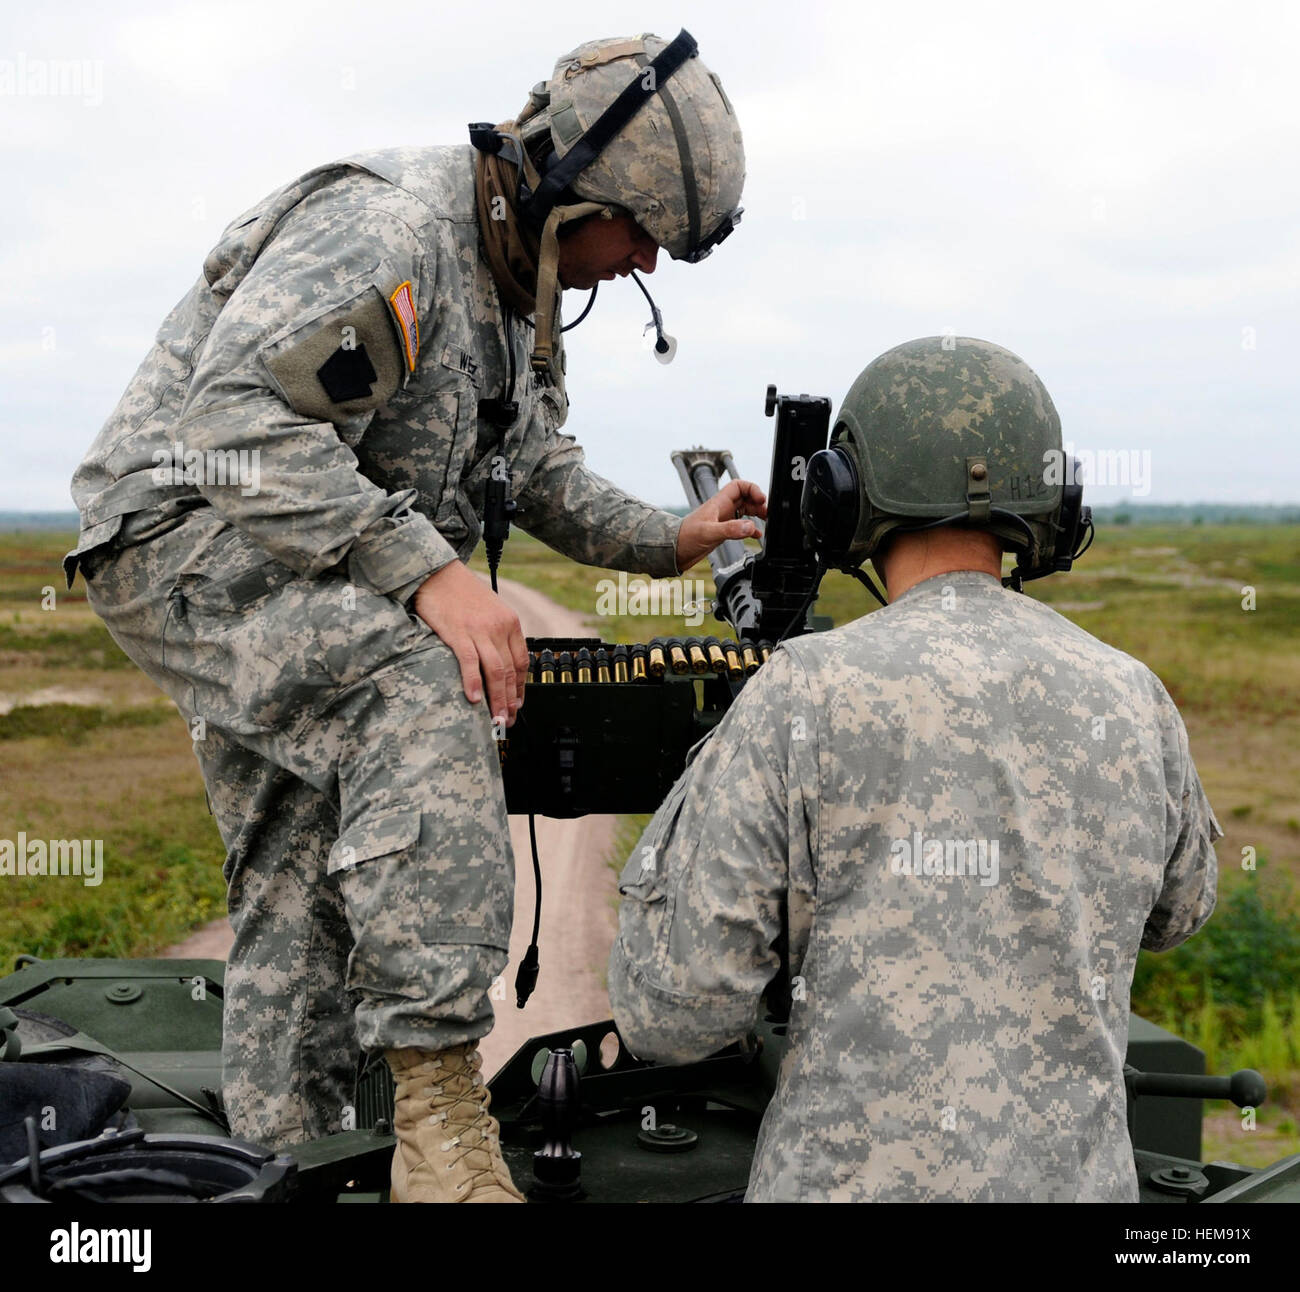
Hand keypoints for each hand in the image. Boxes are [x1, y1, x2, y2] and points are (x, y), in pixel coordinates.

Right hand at [413, 562, 527, 726]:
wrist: (438, 573)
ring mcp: (479, 631)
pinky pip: (470, 662)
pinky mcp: (458, 633)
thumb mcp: (490, 609)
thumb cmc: (461, 592)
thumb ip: (497, 633)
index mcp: (510, 622)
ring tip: (496, 719)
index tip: (517, 704)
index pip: (521, 662)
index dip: (520, 688)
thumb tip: (499, 662)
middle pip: (510, 671)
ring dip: (497, 699)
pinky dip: (473, 683)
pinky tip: (473, 699)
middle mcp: (499, 627)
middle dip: (510, 700)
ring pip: (495, 671)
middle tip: (507, 720)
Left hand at [675, 479, 767, 570]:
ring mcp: (723, 520)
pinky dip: (751, 529)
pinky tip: (756, 536)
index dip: (752, 489)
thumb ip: (730, 529)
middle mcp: (722, 509)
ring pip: (745, 512)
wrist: (674, 552)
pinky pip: (741, 526)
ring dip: (756, 515)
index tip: (761, 500)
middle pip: (746, 498)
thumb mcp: (708, 533)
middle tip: (767, 514)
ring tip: (766, 522)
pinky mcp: (723, 532)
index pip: (739, 486)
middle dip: (758, 504)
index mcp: (719, 503)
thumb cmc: (685, 537)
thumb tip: (750, 526)